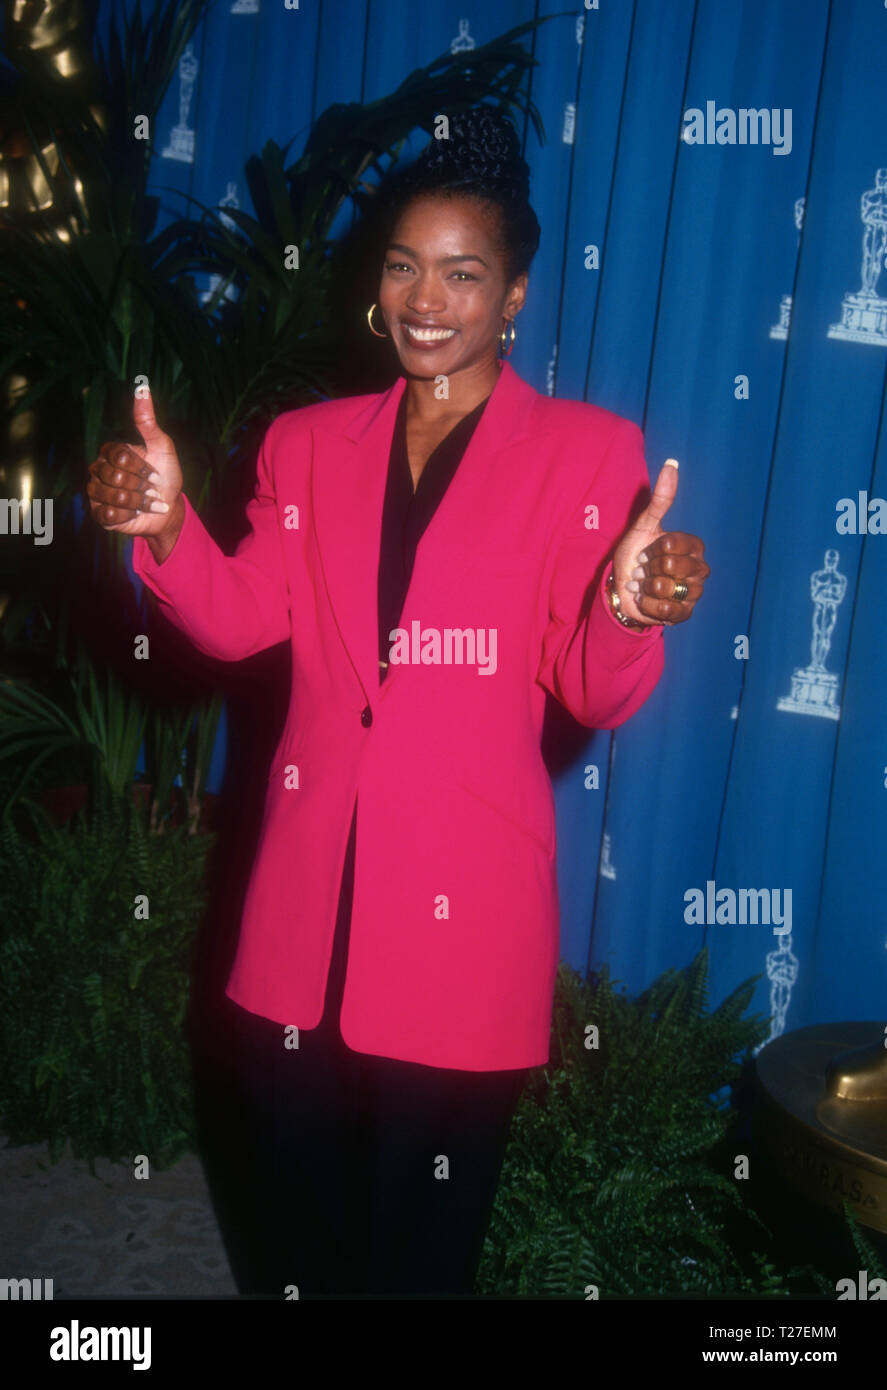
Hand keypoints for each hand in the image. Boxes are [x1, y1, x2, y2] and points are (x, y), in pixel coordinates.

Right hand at [86, 387, 183, 539]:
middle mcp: (99, 469)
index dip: (141, 468)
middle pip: (113, 476)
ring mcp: (96, 491)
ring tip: (146, 502)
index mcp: (112, 451)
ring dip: (136, 502)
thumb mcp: (162, 446)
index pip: (119, 456)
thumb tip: (142, 386)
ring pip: (110, 496)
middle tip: (152, 490)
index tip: (157, 475)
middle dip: (140, 486)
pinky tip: (135, 514)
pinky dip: (127, 516)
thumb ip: (148, 420)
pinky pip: (107, 514)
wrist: (168, 509)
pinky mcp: (98, 513)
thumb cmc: (166, 476)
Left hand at [611, 459, 709, 625]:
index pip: (673, 544)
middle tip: (645, 571)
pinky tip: (645, 601)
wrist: (621, 588)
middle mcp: (700, 570)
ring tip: (644, 586)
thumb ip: (661, 499)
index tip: (647, 551)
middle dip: (649, 569)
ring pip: (669, 589)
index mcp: (694, 547)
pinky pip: (668, 611)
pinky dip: (649, 606)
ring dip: (647, 588)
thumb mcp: (644, 526)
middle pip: (671, 567)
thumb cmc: (635, 554)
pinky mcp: (684, 614)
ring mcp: (694, 594)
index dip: (653, 549)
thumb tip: (671, 463)